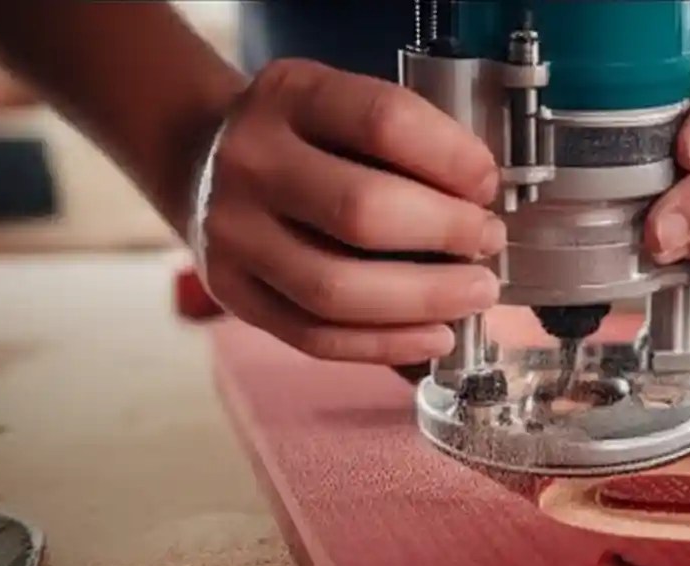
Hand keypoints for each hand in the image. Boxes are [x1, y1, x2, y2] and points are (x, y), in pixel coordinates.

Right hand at [193, 60, 505, 364]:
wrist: (201, 157)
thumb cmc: (302, 137)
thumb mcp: (341, 104)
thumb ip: (405, 141)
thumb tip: (482, 205)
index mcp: (290, 96)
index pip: (384, 122)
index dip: (452, 159)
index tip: (487, 184)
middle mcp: (251, 162)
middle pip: (361, 212)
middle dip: (446, 234)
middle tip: (488, 241)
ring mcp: (233, 233)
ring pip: (337, 288)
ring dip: (424, 299)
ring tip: (474, 294)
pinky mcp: (233, 292)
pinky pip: (316, 337)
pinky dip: (386, 345)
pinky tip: (435, 336)